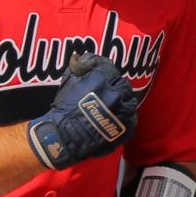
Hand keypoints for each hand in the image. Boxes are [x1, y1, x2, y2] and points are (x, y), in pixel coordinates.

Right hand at [26, 54, 139, 169]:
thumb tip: (82, 58)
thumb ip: (78, 67)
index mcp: (100, 81)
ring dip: (123, 102)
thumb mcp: (68, 82)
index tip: (102, 79)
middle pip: (123, 85)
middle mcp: (114, 94)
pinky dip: (125, 118)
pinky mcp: (126, 128)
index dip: (106, 74)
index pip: (111, 69)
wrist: (64, 137)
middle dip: (116, 88)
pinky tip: (115, 119)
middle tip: (107, 95)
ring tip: (112, 108)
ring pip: (130, 102)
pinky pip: (131, 119)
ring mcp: (121, 112)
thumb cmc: (64, 110)